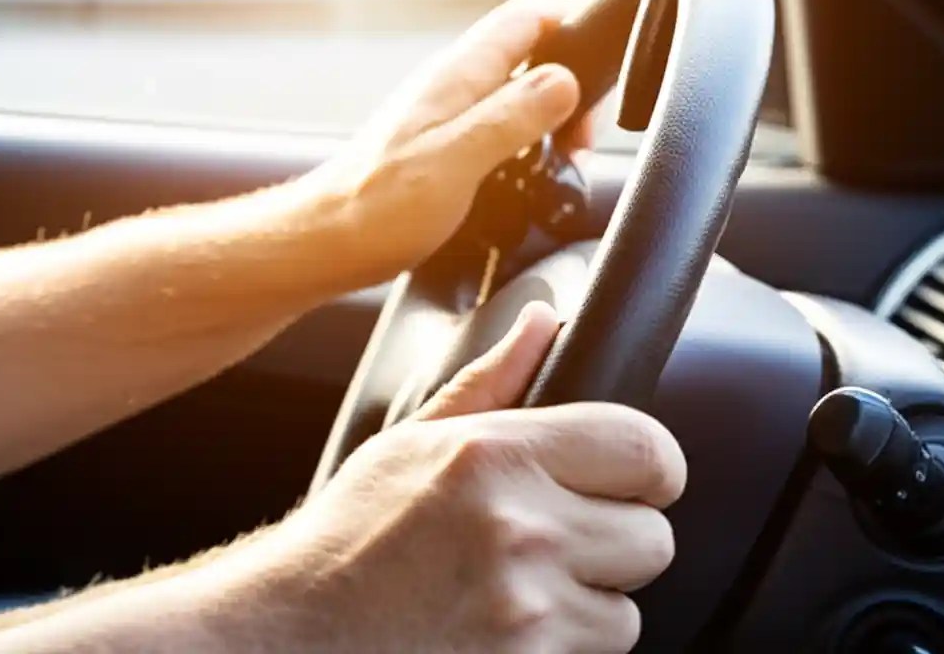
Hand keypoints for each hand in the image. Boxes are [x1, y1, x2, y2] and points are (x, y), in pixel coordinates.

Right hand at [248, 302, 685, 652]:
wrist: (291, 639)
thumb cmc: (346, 543)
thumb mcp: (411, 441)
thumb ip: (492, 381)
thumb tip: (541, 322)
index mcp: (495, 456)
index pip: (646, 448)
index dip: (651, 467)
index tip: (637, 480)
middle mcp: (520, 529)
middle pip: (652, 537)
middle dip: (615, 543)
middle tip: (558, 544)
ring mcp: (526, 610)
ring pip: (627, 611)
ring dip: (588, 606)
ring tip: (519, 594)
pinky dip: (562, 650)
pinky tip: (505, 633)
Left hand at [322, 0, 593, 284]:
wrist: (322, 245)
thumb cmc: (376, 209)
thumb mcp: (459, 160)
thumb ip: (513, 117)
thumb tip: (564, 82)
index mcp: (457, 76)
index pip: (525, 19)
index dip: (570, 26)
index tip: (601, 66)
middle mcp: (449, 88)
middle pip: (526, 59)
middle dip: (566, 91)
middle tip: (578, 142)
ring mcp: (441, 118)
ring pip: (510, 99)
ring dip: (543, 125)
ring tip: (556, 166)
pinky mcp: (435, 151)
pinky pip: (492, 134)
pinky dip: (518, 152)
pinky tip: (519, 186)